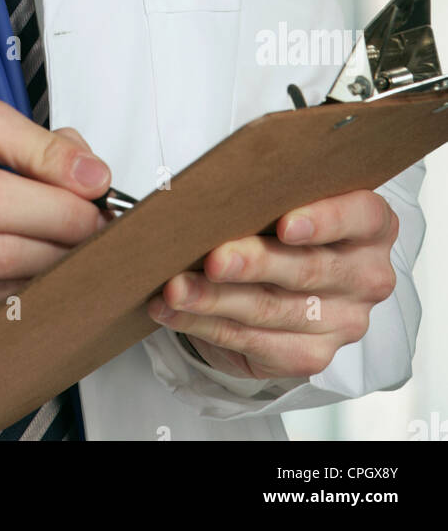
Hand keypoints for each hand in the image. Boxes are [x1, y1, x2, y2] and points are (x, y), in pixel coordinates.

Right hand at [0, 101, 110, 389]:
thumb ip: (23, 154)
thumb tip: (87, 171)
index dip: (47, 149)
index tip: (92, 175)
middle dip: (62, 210)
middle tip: (97, 223)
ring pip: (0, 254)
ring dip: (59, 256)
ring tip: (85, 255)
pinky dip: (38, 294)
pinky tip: (53, 288)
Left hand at [146, 189, 398, 379]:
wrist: (289, 283)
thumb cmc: (282, 222)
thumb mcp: (289, 198)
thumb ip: (270, 192)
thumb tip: (214, 187)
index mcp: (372, 227)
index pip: (360, 216)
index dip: (324, 220)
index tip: (284, 223)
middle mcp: (366, 277)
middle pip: (308, 269)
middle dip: (254, 263)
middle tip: (212, 259)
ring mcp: (342, 322)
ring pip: (271, 309)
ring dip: (215, 299)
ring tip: (176, 288)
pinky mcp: (310, 357)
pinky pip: (251, 342)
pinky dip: (203, 325)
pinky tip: (172, 311)